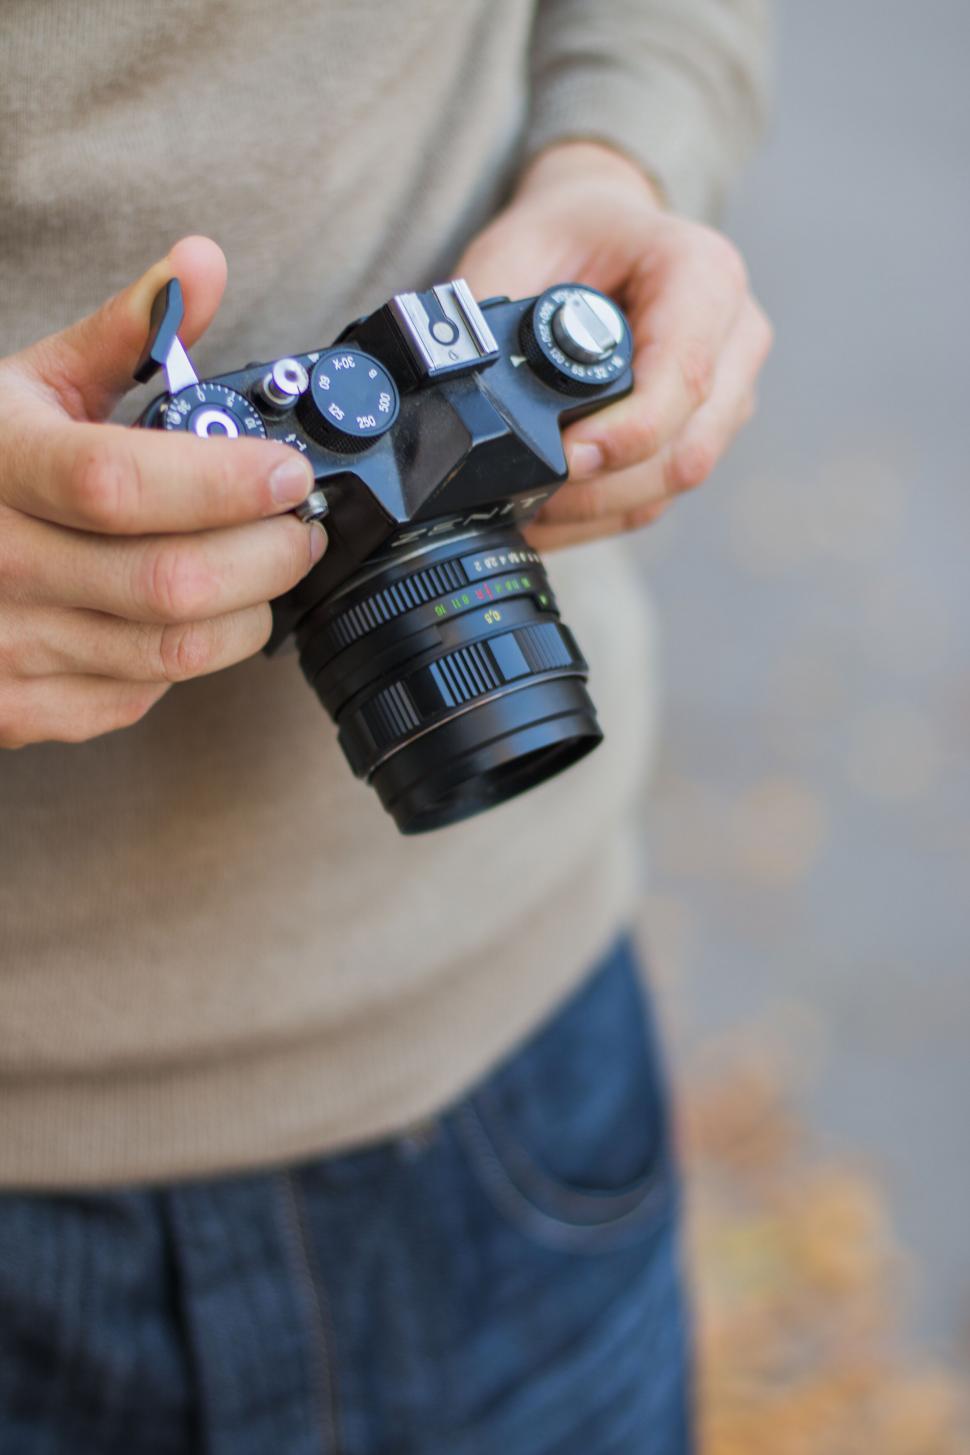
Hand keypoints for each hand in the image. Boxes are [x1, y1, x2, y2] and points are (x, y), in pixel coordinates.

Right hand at [0, 237, 325, 748]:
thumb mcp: (34, 383)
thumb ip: (126, 328)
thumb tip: (205, 263)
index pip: (121, 484)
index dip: (223, 483)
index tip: (287, 473)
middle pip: (169, 584)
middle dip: (268, 557)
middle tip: (298, 528)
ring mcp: (0, 644)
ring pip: (171, 652)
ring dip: (247, 612)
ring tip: (260, 567)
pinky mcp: (14, 707)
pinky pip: (138, 697)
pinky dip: (185, 660)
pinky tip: (186, 617)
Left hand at [456, 142, 772, 550]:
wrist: (602, 232)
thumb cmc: (566, 233)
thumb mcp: (516, 249)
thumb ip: (487, 317)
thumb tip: (445, 387)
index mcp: (704, 275)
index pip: (685, 373)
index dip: (628, 431)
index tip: (565, 458)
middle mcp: (734, 336)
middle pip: (688, 447)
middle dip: (604, 486)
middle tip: (529, 497)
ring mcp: (729, 391)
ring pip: (675, 480)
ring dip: (599, 508)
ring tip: (528, 510)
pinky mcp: (705, 432)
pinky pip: (660, 491)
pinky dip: (602, 512)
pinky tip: (549, 514)